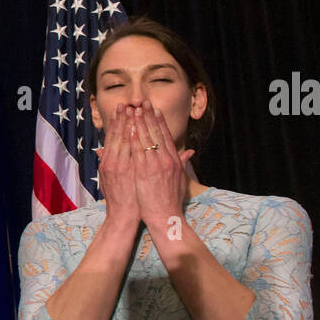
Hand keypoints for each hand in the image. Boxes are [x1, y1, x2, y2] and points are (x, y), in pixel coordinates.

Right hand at [94, 102, 140, 228]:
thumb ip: (104, 163)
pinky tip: (138, 125)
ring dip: (130, 123)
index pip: (113, 138)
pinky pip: (134, 150)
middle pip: (118, 135)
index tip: (121, 109)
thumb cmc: (118, 199)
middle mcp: (113, 162)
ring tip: (134, 108)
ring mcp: (122, 166)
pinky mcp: (131, 171)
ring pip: (126, 139)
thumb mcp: (106, 180)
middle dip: (122, 118)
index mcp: (108, 163)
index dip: (117, 122)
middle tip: (126, 102)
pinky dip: (135, 137)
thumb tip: (99, 150)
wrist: (124, 216)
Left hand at [128, 105, 194, 224]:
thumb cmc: (170, 200)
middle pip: (156, 133)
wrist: (165, 216)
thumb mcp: (180, 179)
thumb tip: (189, 153)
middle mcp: (166, 160)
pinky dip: (133, 138)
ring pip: (146, 139)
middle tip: (143, 102)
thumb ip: (182, 163)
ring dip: (139, 123)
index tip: (155, 110)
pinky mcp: (144, 171)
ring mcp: (155, 165)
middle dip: (149, 116)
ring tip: (134, 109)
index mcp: (174, 160)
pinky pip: (137, 151)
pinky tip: (129, 127)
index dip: (159, 122)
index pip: (166, 136)